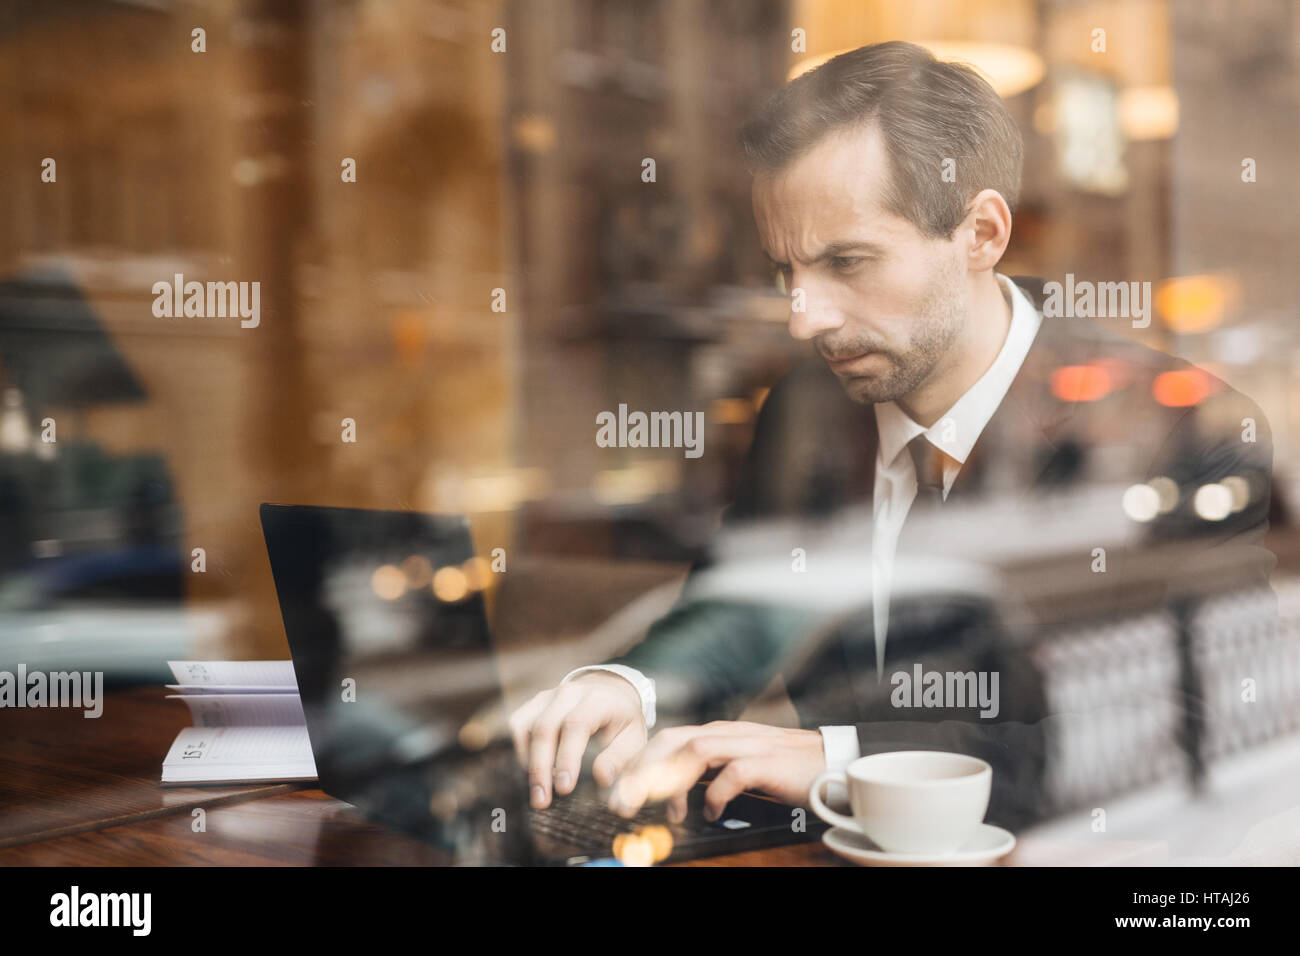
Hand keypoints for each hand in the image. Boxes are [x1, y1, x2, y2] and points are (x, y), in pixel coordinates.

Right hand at [508, 672, 645, 808]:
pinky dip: (520, 749)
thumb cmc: (622, 722)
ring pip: (526, 726)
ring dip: (528, 762)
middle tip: (542, 801)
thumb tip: (602, 778)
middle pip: (546, 727)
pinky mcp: (535, 702)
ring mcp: (549, 695)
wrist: (610, 691)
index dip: (568, 757)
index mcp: (598, 699)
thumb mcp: (633, 738)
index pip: (577, 724)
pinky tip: (531, 770)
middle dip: (541, 767)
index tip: (564, 788)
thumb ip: (620, 759)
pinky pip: (518, 724)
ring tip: (537, 792)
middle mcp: (570, 693)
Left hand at [607, 720, 825, 821]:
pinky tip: (712, 813)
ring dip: (671, 780)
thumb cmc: (786, 769)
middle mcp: (728, 734)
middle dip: (641, 769)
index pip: (666, 738)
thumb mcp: (740, 764)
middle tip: (623, 801)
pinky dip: (716, 794)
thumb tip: (675, 791)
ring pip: (694, 750)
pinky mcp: (768, 763)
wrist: (833, 763)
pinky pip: (733, 773)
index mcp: (718, 734)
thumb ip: (710, 770)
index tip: (620, 789)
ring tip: (664, 810)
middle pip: (671, 740)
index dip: (638, 762)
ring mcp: (747, 745)